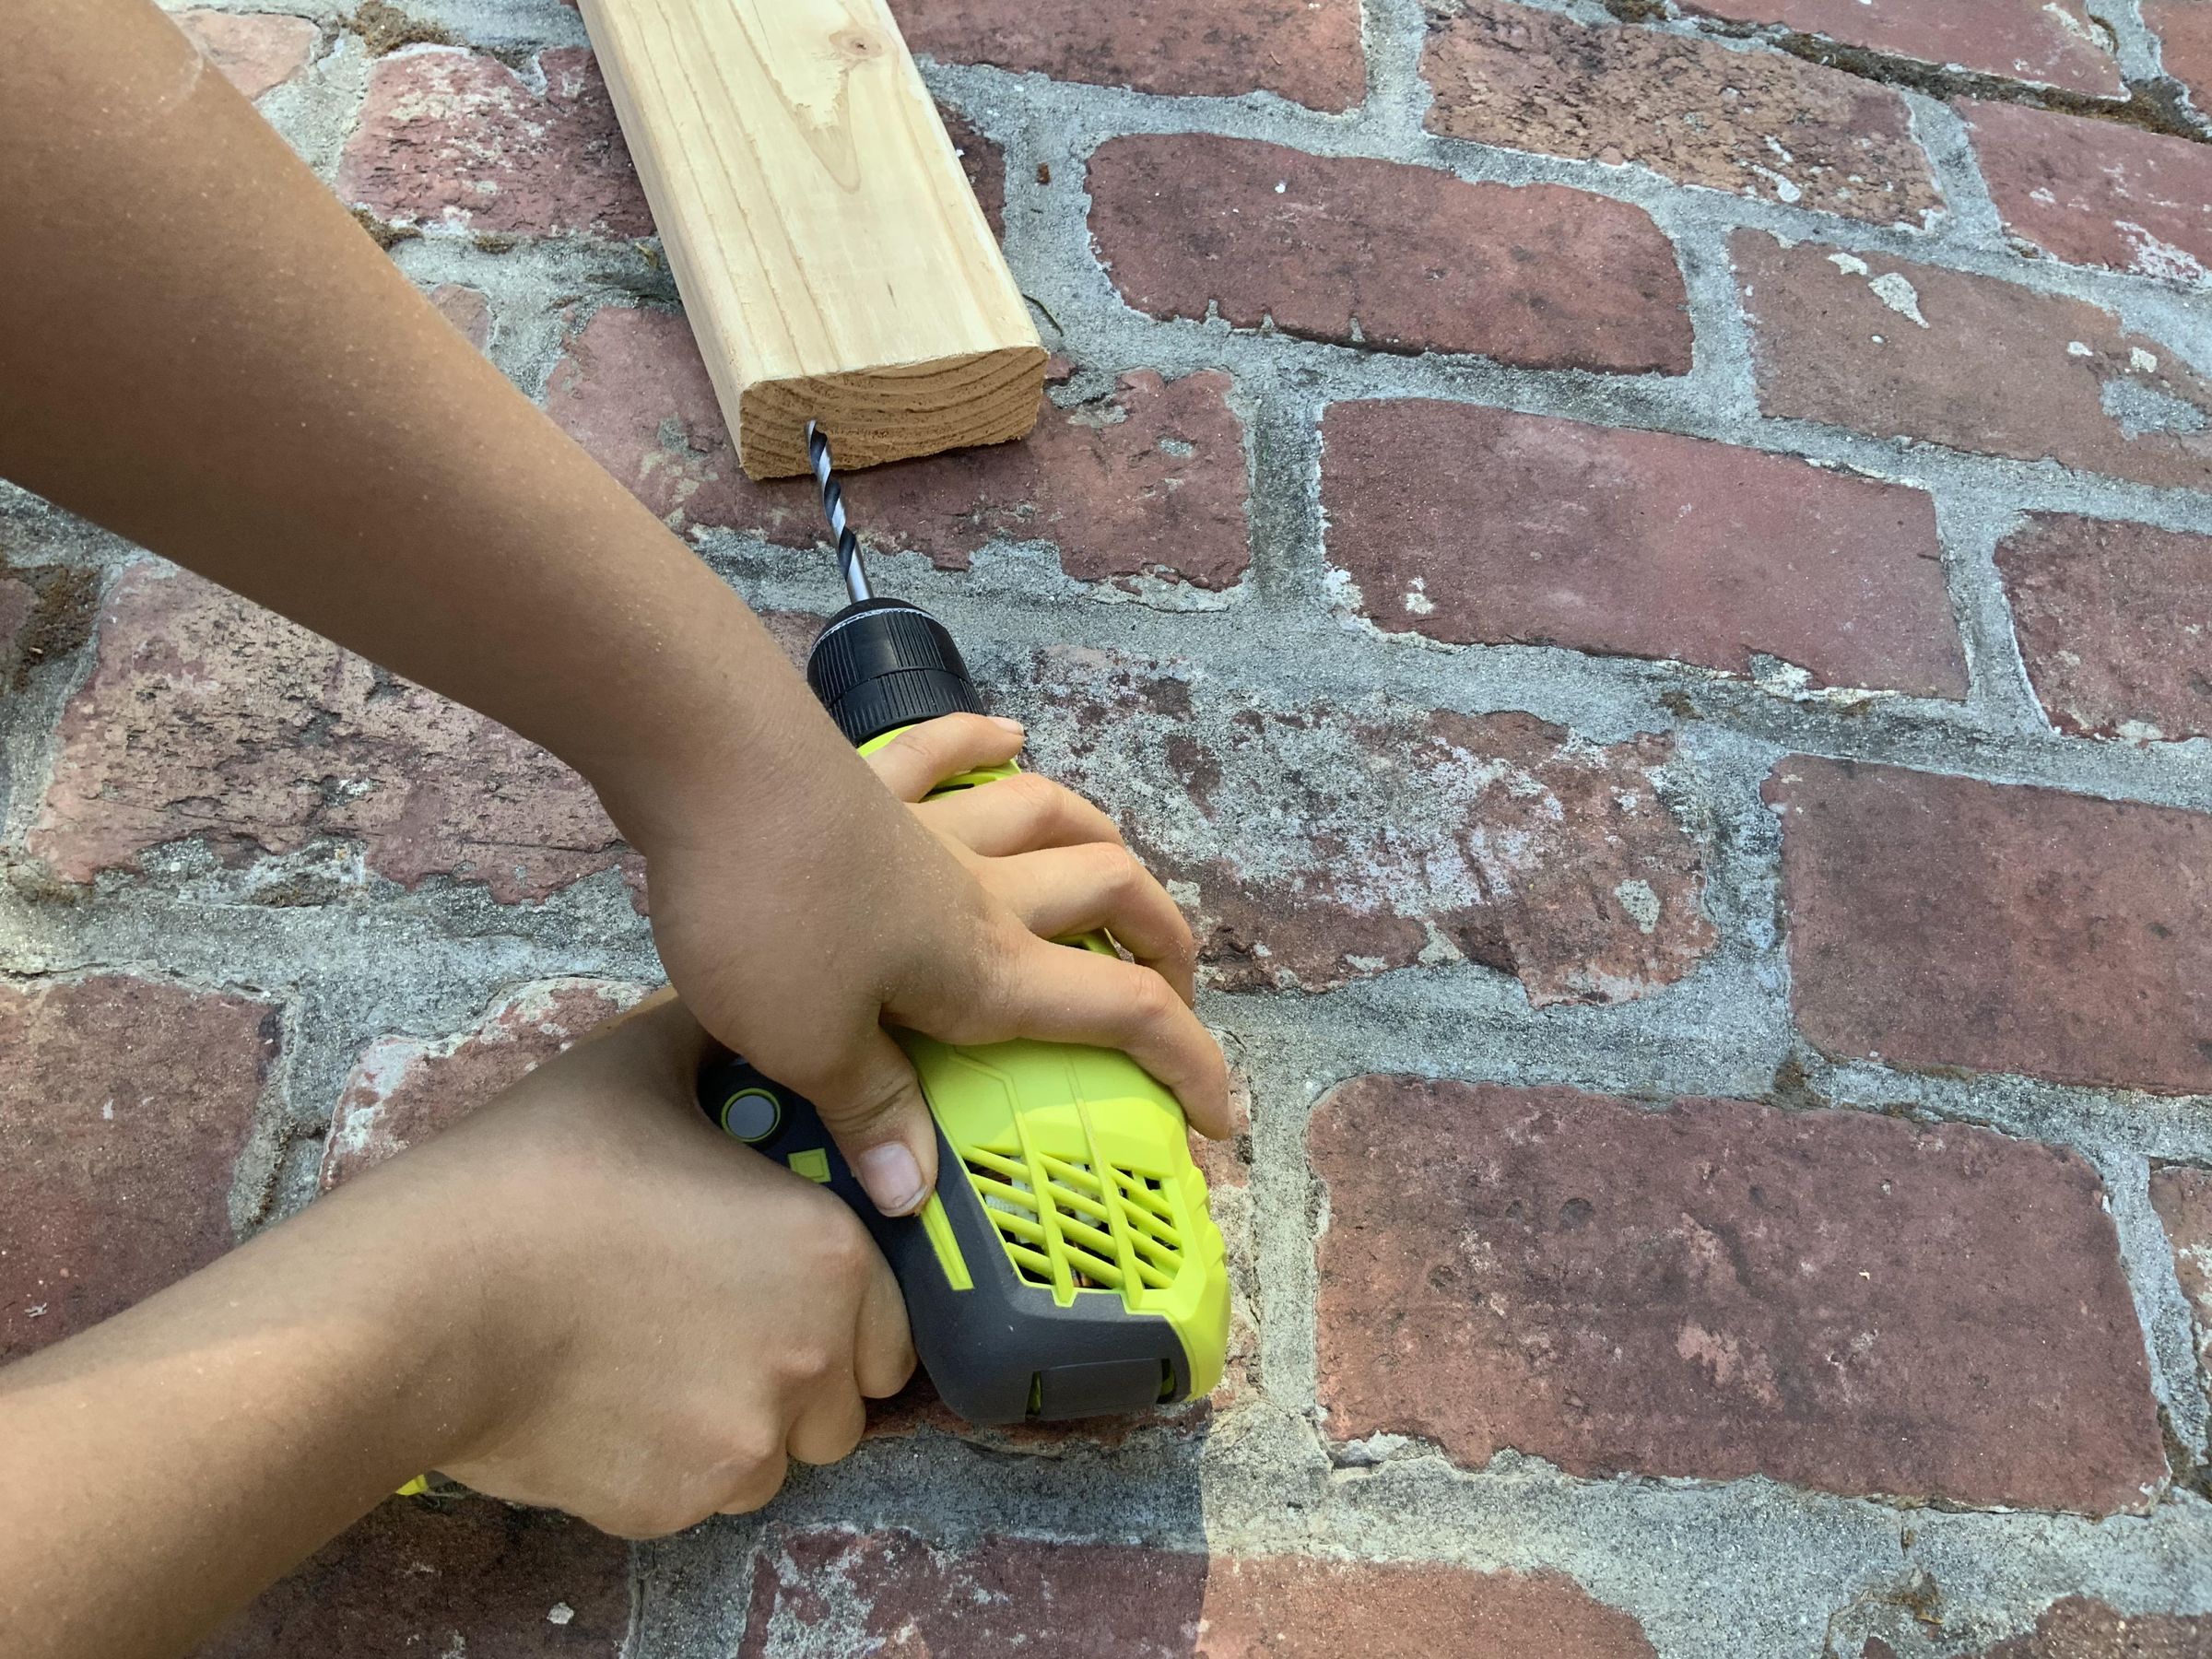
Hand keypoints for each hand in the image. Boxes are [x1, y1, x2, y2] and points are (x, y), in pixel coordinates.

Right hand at [381, 993, 914, 1536]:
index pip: (895, 1319)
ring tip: (659, 1363)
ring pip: (779, 1457)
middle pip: (845, 1402)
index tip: (788, 1283)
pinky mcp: (670, 1507)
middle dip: (803, 1372)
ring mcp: (741, 1448)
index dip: (849, 1302)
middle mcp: (811, 1364)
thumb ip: (722, 1039)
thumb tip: (745, 1016)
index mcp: (831, 1257)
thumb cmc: (541, 1173)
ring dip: (742, 1421)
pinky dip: (671, 1460)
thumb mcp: (645, 1061)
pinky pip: (701, 1493)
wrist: (426, 1299)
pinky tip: (607, 1400)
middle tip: (722, 1325)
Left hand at [639, 706, 1228, 1218]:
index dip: (1189, 1063)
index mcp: (984, 971)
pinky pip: (941, 754)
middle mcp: (978, 893)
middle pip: (1109, 896)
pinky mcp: (864, 781)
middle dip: (1162, 941)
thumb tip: (915, 1200)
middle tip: (1173, 987)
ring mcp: (927, 826)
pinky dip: (981, 745)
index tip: (1219, 1118)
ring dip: (1100, 841)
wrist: (708, 766)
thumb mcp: (809, 1045)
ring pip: (1047, 819)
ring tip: (1120, 869)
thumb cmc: (768, 916)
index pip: (1121, 1011)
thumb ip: (870, 1112)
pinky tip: (1006, 739)